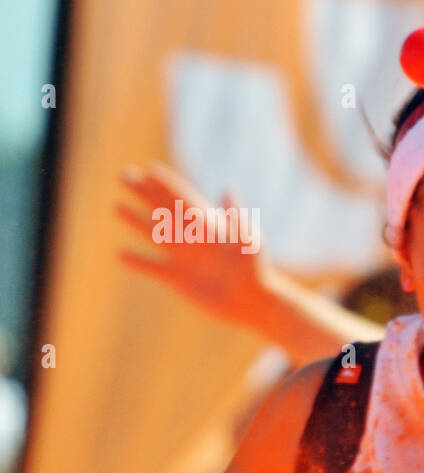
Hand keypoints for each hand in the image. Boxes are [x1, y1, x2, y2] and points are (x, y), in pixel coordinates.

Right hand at [116, 161, 268, 323]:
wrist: (253, 303)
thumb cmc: (256, 270)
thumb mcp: (248, 241)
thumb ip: (235, 218)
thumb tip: (228, 189)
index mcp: (209, 226)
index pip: (183, 199)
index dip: (167, 184)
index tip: (148, 169)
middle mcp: (192, 239)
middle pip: (163, 211)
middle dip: (144, 193)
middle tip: (124, 175)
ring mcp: (183, 258)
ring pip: (153, 235)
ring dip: (135, 221)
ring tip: (117, 207)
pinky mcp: (177, 279)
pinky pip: (152, 268)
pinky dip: (137, 262)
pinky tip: (120, 254)